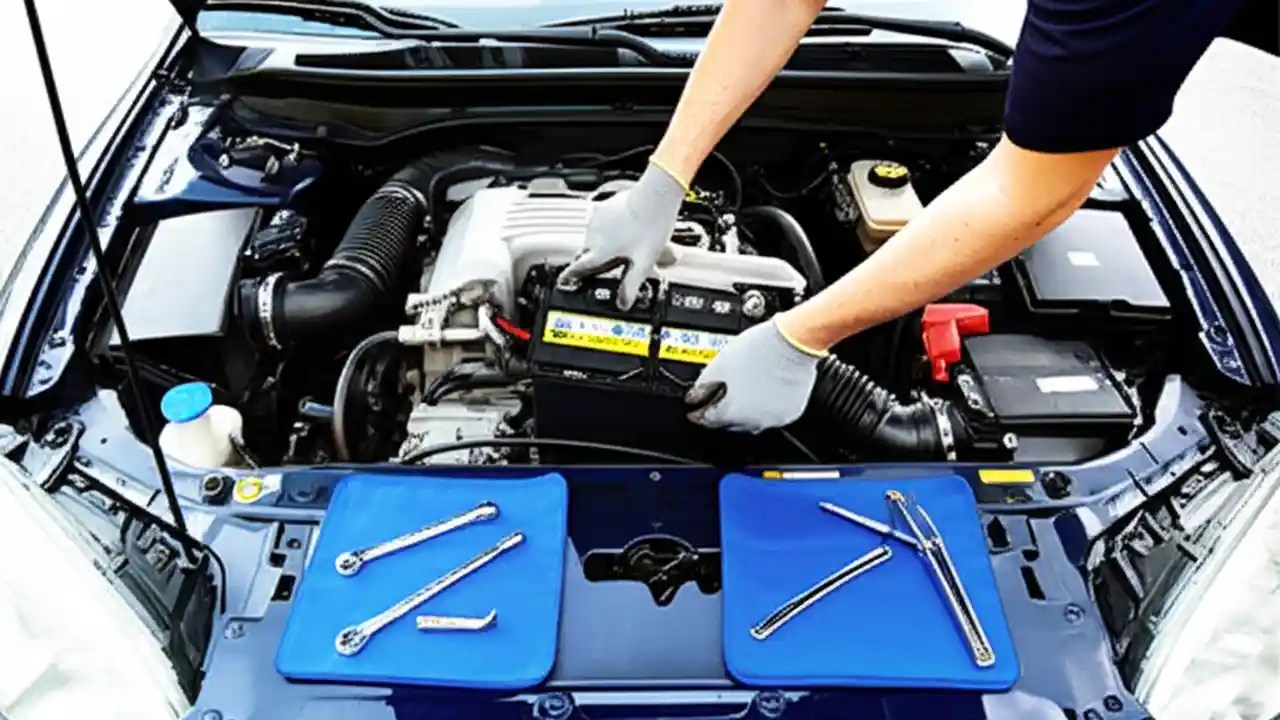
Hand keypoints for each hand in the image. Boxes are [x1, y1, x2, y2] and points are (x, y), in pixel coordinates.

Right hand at [557, 162, 685, 310]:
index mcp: (600, 252)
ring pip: (591, 237)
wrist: (653, 198)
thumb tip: (624, 303)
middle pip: (584, 253)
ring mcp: (596, 220)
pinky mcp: (603, 206)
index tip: (563, 281)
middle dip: (589, 261)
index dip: (569, 277)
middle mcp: (593, 236)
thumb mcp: (643, 263)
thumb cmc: (649, 228)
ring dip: (599, 243)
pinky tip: (621, 228)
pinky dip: (606, 228)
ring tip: (619, 245)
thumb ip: (631, 285)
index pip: (577, 268)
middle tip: (602, 265)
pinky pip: (599, 221)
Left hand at [684, 317, 826, 432]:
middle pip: (731, 423)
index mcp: (733, 412)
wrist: (794, 342)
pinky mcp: (791, 413)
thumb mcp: (720, 363)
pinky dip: (765, 405)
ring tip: (745, 387)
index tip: (697, 408)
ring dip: (745, 409)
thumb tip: (694, 396)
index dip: (700, 412)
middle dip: (724, 409)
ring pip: (753, 420)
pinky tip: (763, 388)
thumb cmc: (761, 349)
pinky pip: (772, 414)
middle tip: (722, 393)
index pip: (708, 421)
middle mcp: (754, 422)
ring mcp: (774, 419)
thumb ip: (704, 385)